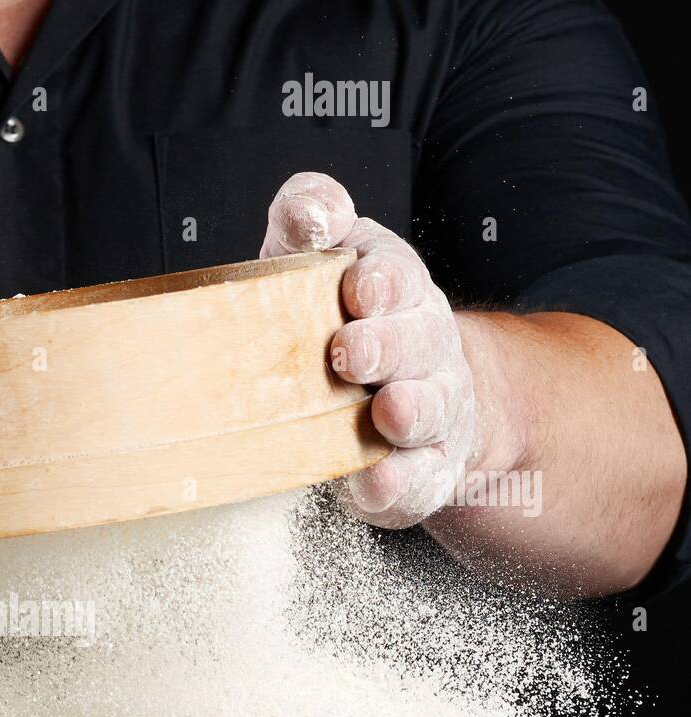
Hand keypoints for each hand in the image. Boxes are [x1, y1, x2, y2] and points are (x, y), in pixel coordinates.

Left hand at [261, 172, 478, 527]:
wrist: (396, 391)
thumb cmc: (337, 319)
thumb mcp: (318, 258)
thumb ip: (307, 219)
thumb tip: (313, 211)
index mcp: (394, 291)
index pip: (396, 276)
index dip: (381, 281)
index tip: (357, 288)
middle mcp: (422, 349)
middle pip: (420, 343)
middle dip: (390, 346)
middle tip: (350, 352)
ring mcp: (428, 412)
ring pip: (429, 412)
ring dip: (409, 413)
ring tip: (386, 412)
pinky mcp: (420, 471)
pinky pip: (419, 481)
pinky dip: (399, 484)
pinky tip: (376, 483)